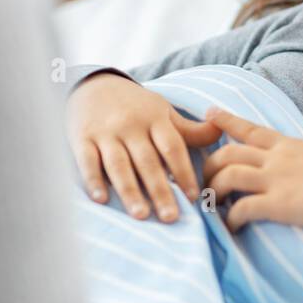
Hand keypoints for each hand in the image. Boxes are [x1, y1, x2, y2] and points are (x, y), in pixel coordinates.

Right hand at [67, 73, 220, 221]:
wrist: (92, 85)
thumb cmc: (135, 106)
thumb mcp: (163, 112)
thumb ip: (189, 129)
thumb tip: (221, 132)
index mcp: (154, 118)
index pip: (172, 147)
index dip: (184, 172)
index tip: (194, 197)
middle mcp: (130, 125)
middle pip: (147, 161)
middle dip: (160, 190)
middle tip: (171, 217)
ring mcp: (105, 132)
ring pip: (119, 165)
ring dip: (130, 191)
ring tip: (141, 215)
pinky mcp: (81, 138)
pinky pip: (87, 161)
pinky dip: (93, 180)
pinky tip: (101, 200)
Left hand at [203, 108, 302, 249]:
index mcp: (292, 145)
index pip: (251, 128)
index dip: (225, 120)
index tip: (207, 113)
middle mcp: (279, 158)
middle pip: (228, 152)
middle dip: (209, 165)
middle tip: (204, 180)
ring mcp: (278, 179)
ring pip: (227, 176)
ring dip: (214, 191)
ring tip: (213, 205)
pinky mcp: (280, 204)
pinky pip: (241, 208)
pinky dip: (231, 218)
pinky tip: (232, 227)